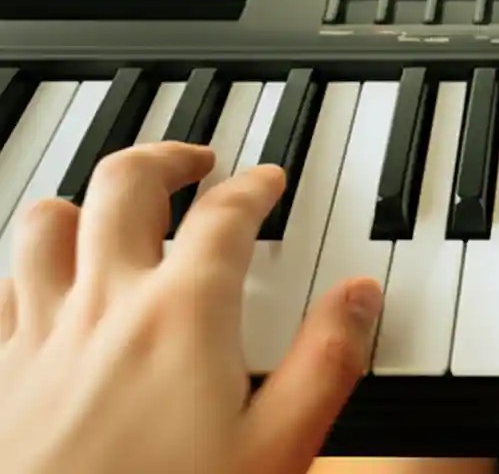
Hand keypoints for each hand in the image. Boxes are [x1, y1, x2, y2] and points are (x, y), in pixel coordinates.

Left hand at [0, 142, 382, 473]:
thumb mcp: (278, 447)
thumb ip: (326, 362)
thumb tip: (359, 297)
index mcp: (182, 315)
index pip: (225, 214)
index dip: (254, 186)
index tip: (266, 182)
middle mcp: (105, 303)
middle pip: (125, 184)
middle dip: (167, 157)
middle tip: (195, 161)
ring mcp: (39, 332)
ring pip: (46, 222)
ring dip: (84, 201)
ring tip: (113, 205)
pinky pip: (0, 287)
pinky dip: (25, 268)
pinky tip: (44, 285)